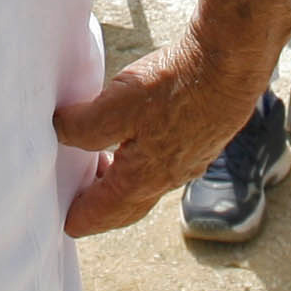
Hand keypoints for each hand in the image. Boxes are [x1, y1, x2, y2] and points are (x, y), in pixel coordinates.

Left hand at [54, 31, 287, 235]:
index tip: (66, 225)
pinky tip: (141, 139)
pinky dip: (145, 164)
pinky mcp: (202, 138)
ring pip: (148, 185)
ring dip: (123, 184)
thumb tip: (60, 131)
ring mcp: (189, 160)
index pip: (103, 212)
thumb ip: (83, 125)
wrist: (230, 65)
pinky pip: (166, 164)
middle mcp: (167, 178)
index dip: (80, 217)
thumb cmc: (177, 87)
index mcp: (141, 179)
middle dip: (103, 209)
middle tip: (82, 205)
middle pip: (127, 207)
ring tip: (104, 167)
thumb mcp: (116, 105)